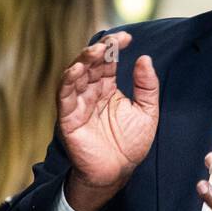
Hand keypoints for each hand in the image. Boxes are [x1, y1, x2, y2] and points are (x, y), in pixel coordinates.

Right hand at [58, 32, 159, 210]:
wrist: (118, 172)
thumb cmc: (130, 144)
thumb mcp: (147, 112)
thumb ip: (147, 87)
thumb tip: (145, 58)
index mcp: (108, 88)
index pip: (108, 61)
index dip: (114, 47)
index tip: (127, 38)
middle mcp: (91, 92)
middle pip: (91, 64)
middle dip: (99, 51)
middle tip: (111, 42)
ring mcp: (78, 103)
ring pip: (75, 75)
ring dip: (83, 61)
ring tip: (95, 51)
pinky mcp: (68, 117)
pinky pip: (64, 96)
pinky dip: (68, 81)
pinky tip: (77, 70)